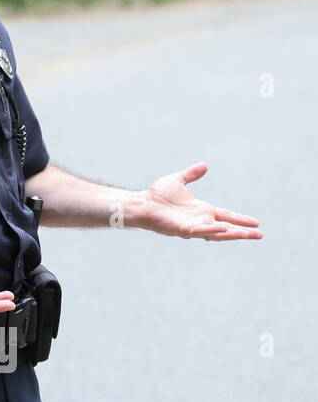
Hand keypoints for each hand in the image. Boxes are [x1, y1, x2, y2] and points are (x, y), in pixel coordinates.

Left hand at [135, 162, 262, 240]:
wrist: (141, 203)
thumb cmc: (157, 195)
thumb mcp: (178, 181)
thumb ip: (191, 175)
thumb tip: (204, 165)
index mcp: (202, 210)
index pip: (226, 216)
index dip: (240, 220)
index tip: (256, 223)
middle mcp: (200, 220)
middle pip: (227, 228)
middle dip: (243, 232)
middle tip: (260, 235)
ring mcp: (193, 226)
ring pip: (218, 233)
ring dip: (234, 234)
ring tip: (252, 235)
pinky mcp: (183, 229)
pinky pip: (201, 231)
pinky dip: (213, 230)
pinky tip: (225, 228)